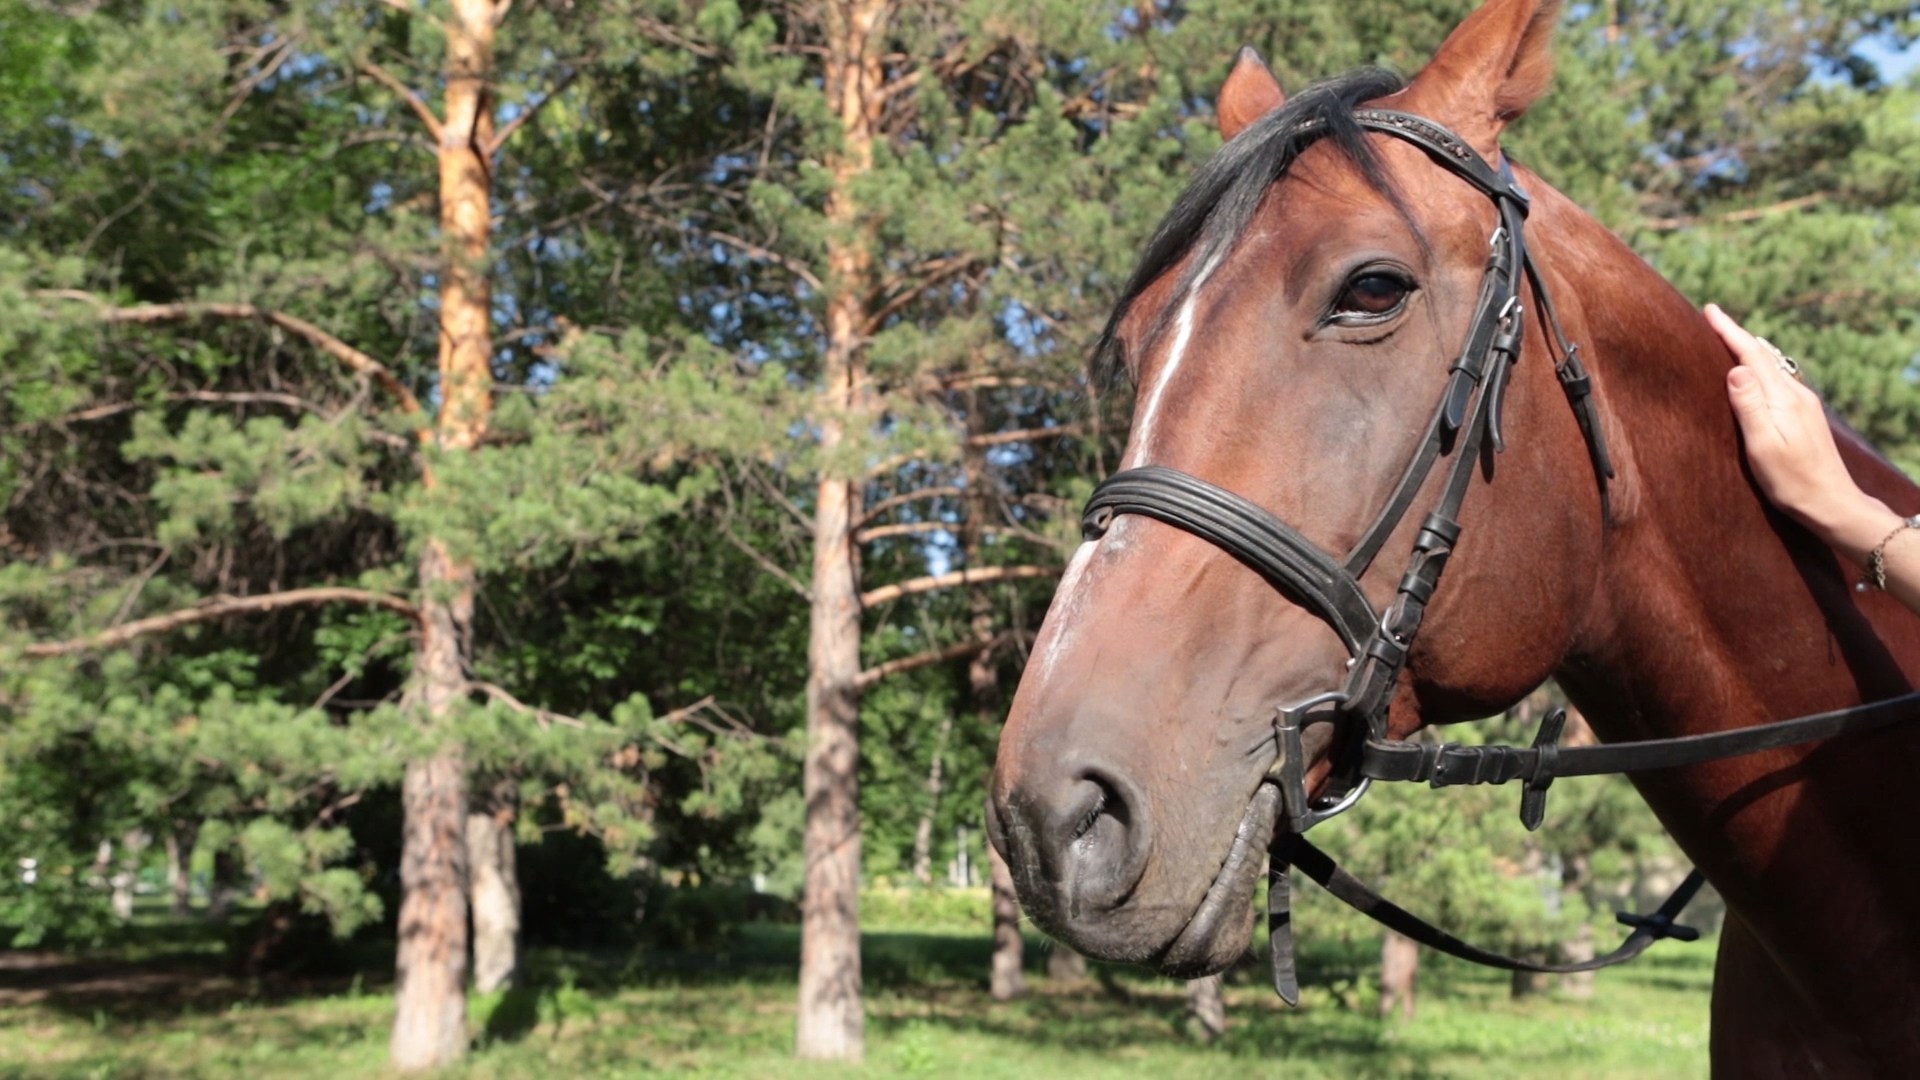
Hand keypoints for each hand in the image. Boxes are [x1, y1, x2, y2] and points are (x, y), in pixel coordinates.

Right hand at [1709, 304, 1871, 537]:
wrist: (1831, 503)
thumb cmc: (1792, 482)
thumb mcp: (1764, 446)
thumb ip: (1749, 406)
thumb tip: (1735, 369)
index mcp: (1783, 399)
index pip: (1752, 356)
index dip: (1730, 331)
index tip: (1710, 311)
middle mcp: (1796, 395)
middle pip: (1763, 356)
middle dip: (1737, 336)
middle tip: (1713, 320)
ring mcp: (1804, 405)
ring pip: (1771, 368)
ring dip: (1748, 351)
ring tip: (1728, 340)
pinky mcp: (1805, 416)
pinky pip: (1777, 382)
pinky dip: (1759, 369)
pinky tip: (1751, 375)